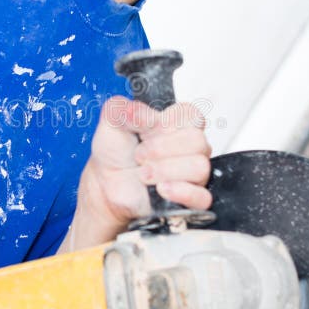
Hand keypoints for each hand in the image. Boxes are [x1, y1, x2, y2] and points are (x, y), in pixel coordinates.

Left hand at [65, 96, 211, 250]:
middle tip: (140, 155)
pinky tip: (160, 189)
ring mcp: (193, 174)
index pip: (192, 115)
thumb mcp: (111, 123)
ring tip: (144, 174)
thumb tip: (145, 114)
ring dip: (165, 170)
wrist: (106, 185)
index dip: (168, 122)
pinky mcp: (191, 200)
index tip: (146, 130)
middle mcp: (189, 148)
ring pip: (200, 168)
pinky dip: (180, 192)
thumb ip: (122, 108)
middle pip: (197, 140)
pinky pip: (202, 197)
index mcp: (176, 125)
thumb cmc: (115, 154)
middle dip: (161, 148)